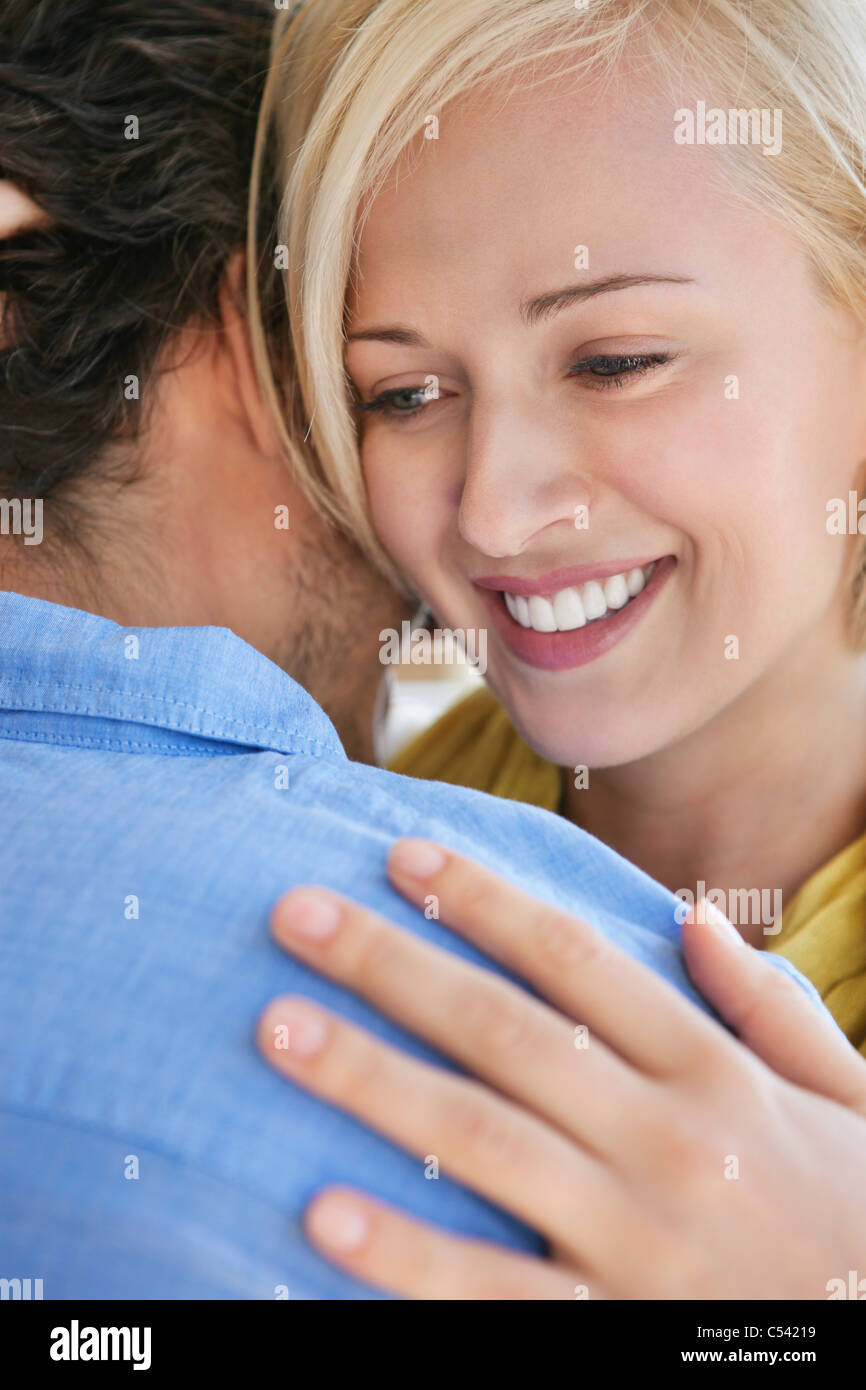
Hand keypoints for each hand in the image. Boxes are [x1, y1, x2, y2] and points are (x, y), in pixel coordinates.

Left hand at [257, 840, 865, 1298]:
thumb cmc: (862, 1217)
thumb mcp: (848, 1095)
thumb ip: (770, 1005)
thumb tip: (691, 917)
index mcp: (714, 1073)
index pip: (577, 961)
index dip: (482, 901)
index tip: (402, 857)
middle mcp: (668, 1139)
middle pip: (506, 1029)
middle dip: (392, 966)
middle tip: (294, 916)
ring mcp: (638, 1239)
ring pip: (483, 1140)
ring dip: (372, 1079)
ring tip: (277, 1029)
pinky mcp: (615, 1333)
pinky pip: (495, 1294)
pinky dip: (408, 1254)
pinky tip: (324, 1214)